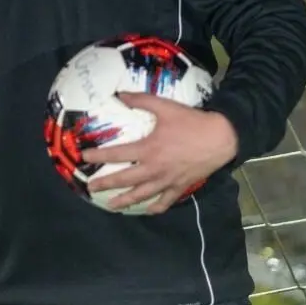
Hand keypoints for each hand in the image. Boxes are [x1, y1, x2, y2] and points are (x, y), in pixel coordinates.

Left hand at [82, 93, 238, 214]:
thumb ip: (140, 100)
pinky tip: (147, 210)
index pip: (117, 154)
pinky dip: (156, 207)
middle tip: (90, 187)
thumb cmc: (191, 122)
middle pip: (125, 179)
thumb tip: (119, 94)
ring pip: (142, 194)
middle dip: (106, 183)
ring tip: (111, 206)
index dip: (99, 156)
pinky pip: (166, 201)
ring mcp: (168, 180)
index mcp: (148, 149)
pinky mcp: (181, 187)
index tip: (84, 157)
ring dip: (125, 200)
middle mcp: (154, 168)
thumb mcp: (164, 107)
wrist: (221, 138)